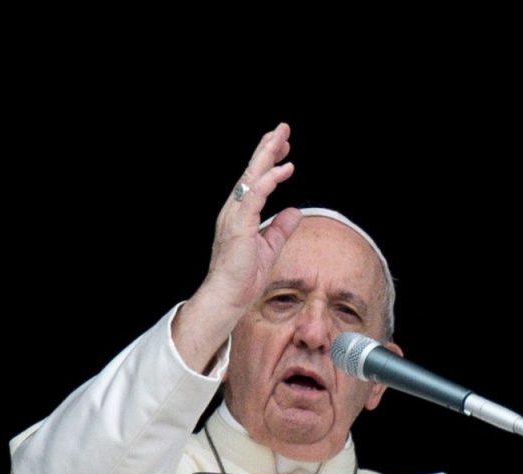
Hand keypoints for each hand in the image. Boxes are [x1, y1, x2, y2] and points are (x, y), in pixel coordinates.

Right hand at [172, 123, 300, 368]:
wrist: (228, 296)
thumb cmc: (244, 276)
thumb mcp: (270, 246)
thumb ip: (281, 228)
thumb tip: (294, 211)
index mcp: (241, 213)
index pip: (255, 180)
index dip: (269, 161)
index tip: (285, 147)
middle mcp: (235, 209)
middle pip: (252, 171)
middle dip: (268, 148)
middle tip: (283, 128)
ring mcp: (235, 215)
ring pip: (252, 177)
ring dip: (267, 156)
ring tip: (282, 138)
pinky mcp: (239, 225)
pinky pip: (255, 196)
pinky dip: (269, 181)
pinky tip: (283, 169)